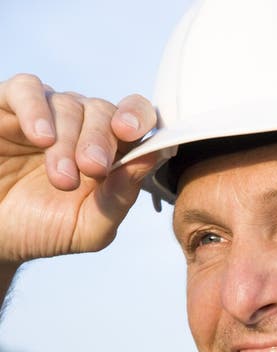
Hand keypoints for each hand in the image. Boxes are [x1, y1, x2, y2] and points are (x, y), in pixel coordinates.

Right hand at [0, 74, 158, 262]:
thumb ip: (121, 197)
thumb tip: (154, 156)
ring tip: (62, 178)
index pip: (134, 118)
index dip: (138, 117)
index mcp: (108, 152)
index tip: (132, 133)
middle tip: (93, 169)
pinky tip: (41, 137)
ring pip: (69, 105)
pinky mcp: (8, 106)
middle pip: (103, 111)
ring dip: (69, 140)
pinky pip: (27, 89)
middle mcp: (79, 127)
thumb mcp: (89, 227)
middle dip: (101, 141)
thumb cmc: (45, 230)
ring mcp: (45, 114)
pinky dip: (36, 109)